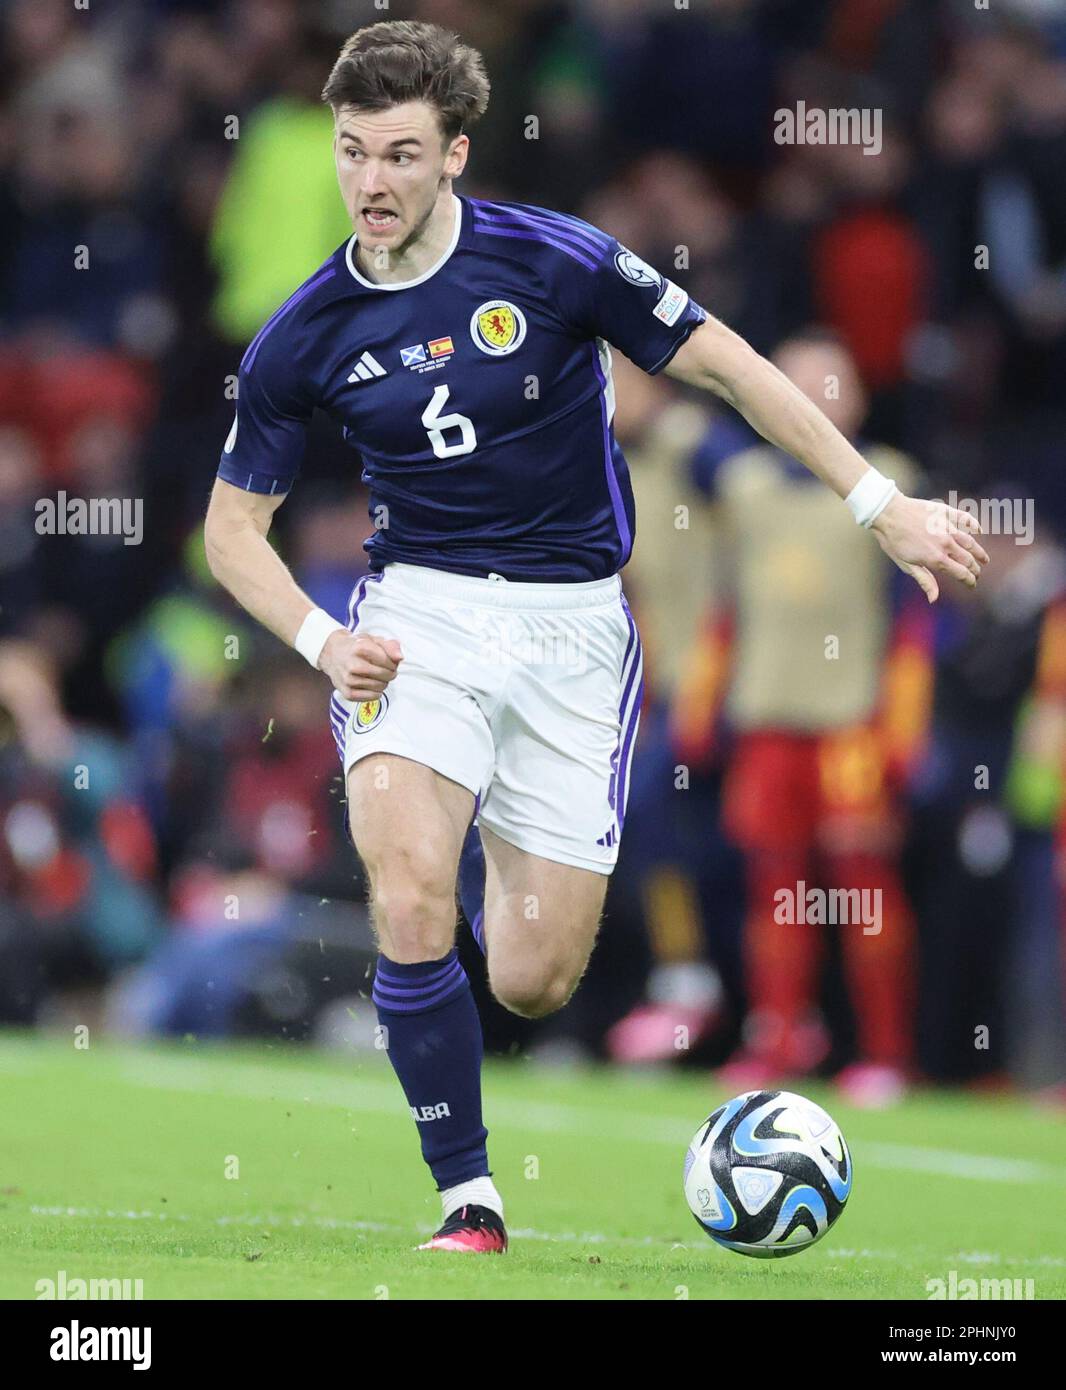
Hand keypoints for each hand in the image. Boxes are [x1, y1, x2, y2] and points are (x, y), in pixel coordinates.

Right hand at [319, 630, 402, 700]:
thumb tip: (400, 657)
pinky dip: (376, 692)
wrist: (332, 654)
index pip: (389, 662)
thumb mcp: (373, 640)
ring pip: (380, 687)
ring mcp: (349, 680)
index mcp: (361, 648)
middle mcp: (353, 664)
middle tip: (384, 669)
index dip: (393, 663)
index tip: (389, 661)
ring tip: (376, 676)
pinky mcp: (347, 693)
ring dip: (383, 683)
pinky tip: (371, 684)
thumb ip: (390, 646)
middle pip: (386, 675)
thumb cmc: (356, 647)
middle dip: (390, 673)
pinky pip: (372, 697)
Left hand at [871, 493, 989, 602]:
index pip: (961, 574)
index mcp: (936, 559)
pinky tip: (978, 530)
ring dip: (979, 552)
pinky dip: (974, 524)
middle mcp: (946, 544)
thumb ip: (924, 580)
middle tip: (977, 574)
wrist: (888, 513)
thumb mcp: (906, 565)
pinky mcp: (946, 512)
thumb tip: (934, 599)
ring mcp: (948, 527)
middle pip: (967, 560)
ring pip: (970, 542)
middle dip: (975, 569)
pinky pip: (965, 518)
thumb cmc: (893, 541)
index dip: (969, 581)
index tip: (972, 586)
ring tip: (984, 559)